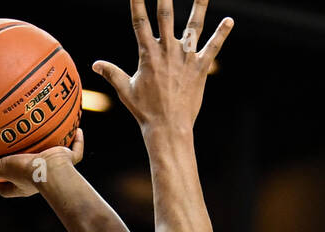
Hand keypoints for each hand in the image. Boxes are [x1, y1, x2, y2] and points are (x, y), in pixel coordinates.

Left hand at [0, 130, 85, 197]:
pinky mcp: (68, 162)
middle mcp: (36, 180)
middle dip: (21, 163)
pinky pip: (75, 151)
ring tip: (44, 134)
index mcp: (20, 186)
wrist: (55, 173)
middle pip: (27, 172)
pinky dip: (77, 141)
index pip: (2, 187)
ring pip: (51, 159)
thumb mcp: (0, 167)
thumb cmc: (28, 173)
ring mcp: (54, 170)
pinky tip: (78, 128)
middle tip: (11, 153)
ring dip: (49, 149)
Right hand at [93, 0, 231, 131]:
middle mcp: (167, 50)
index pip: (139, 22)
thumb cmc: (145, 110)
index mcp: (148, 54)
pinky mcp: (200, 67)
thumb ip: (111, 73)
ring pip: (194, 25)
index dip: (137, 2)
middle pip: (165, 15)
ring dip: (199, 6)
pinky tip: (230, 21)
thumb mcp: (125, 90)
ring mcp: (185, 57)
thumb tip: (94, 64)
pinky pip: (213, 47)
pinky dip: (222, 33)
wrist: (168, 127)